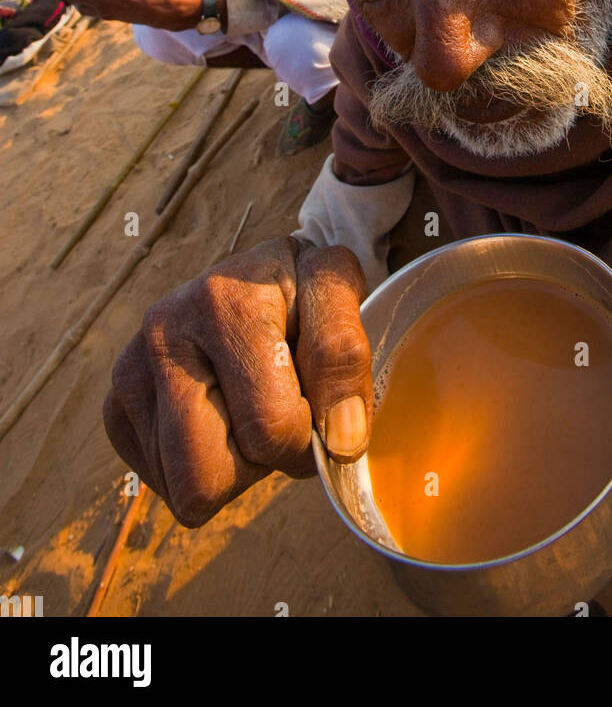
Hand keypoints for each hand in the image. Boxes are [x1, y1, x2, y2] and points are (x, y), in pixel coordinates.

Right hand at [104, 236, 370, 525]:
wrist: (253, 273)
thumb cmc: (300, 290)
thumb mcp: (340, 291)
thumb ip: (344, 357)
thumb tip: (339, 441)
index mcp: (223, 303)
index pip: (269, 430)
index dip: (309, 437)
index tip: (316, 404)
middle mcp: (162, 333)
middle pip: (204, 479)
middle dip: (259, 463)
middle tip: (277, 412)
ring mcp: (130, 372)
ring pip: (183, 490)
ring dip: (230, 466)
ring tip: (246, 408)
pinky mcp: (115, 407)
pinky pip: (161, 483)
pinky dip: (199, 465)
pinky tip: (219, 415)